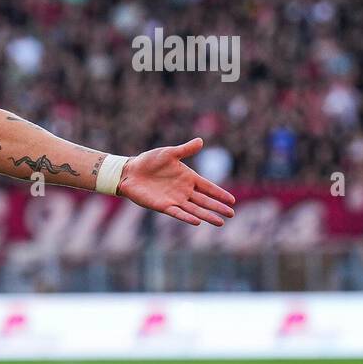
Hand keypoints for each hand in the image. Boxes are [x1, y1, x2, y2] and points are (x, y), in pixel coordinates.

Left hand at [117, 138, 235, 226]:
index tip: (232, 200)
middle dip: (218, 207)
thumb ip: (185, 149)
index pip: (208, 187)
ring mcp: (174, 199)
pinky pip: (177, 212)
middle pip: (205, 200)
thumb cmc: (149, 161)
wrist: (130, 171)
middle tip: (231, 214)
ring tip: (220, 222)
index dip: (220, 193)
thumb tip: (201, 141)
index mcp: (188, 178)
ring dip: (207, 215)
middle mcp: (184, 190)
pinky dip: (187, 217)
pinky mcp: (162, 206)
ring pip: (194, 209)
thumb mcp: (169, 153)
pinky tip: (197, 221)